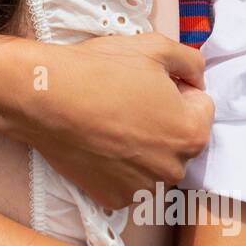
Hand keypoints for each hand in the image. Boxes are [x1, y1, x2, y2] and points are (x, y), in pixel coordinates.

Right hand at [0, 33, 213, 209]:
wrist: (44, 97)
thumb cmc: (99, 69)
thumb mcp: (155, 47)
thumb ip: (192, 61)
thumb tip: (198, 78)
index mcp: (191, 132)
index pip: (201, 107)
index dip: (175, 89)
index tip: (146, 83)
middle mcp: (174, 168)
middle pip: (179, 139)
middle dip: (162, 121)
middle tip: (126, 101)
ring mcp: (143, 188)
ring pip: (154, 163)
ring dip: (141, 146)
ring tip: (110, 122)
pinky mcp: (114, 198)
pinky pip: (128, 182)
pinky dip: (118, 167)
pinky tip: (99, 144)